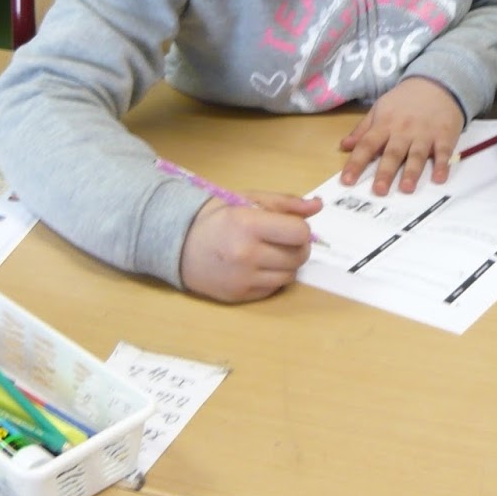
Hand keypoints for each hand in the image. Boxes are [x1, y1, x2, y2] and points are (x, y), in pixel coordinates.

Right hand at [178, 191, 321, 302]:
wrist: (179, 243)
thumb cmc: (217, 217)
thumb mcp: (248, 200)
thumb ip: (285, 203)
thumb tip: (317, 206)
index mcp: (249, 224)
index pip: (299, 233)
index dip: (301, 230)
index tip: (291, 227)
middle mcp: (246, 254)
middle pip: (299, 256)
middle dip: (297, 247)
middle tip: (283, 239)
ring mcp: (242, 278)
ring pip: (289, 276)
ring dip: (286, 264)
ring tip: (269, 252)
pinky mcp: (239, 296)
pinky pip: (273, 289)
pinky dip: (272, 278)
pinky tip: (257, 266)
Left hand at [338, 77, 464, 195]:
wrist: (436, 83)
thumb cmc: (405, 100)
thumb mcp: (380, 108)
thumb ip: (362, 129)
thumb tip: (344, 146)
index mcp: (385, 124)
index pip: (367, 145)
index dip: (356, 163)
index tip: (347, 181)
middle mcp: (403, 130)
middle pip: (392, 153)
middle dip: (385, 172)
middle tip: (378, 191)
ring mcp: (425, 133)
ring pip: (417, 155)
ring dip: (412, 172)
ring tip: (406, 188)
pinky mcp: (444, 135)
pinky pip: (443, 152)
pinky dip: (442, 165)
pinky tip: (439, 178)